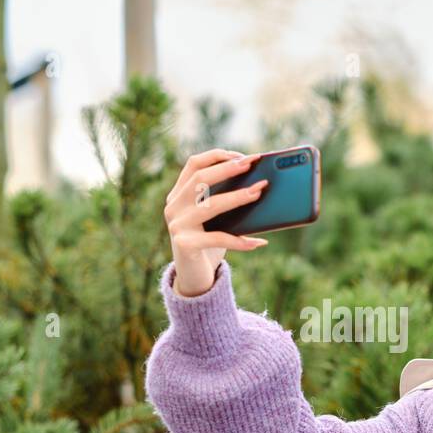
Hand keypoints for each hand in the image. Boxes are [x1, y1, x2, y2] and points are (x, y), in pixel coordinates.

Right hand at [163, 148, 271, 296]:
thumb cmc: (208, 242)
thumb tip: (259, 185)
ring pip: (210, 205)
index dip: (218, 156)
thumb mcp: (213, 218)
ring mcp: (177, 225)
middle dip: (229, 169)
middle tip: (252, 164)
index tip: (243, 156)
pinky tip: (258, 242)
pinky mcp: (185, 245)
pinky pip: (218, 238)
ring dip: (238, 197)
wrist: (192, 276)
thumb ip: (223, 200)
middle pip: (201, 178)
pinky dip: (241, 241)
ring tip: (258, 193)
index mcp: (178, 194)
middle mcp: (174, 206)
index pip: (194, 164)